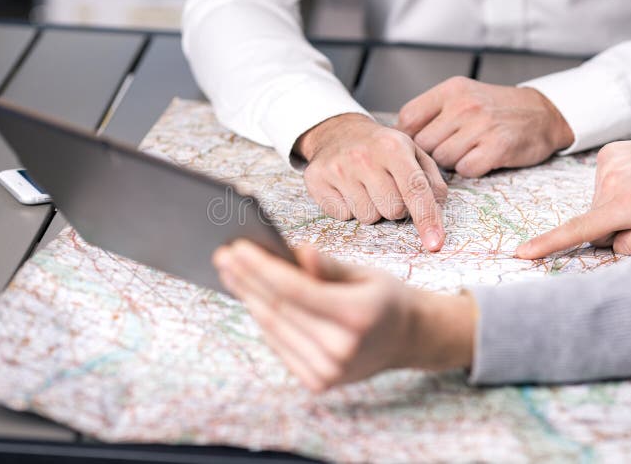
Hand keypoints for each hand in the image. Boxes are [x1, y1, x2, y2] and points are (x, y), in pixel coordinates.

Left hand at [213, 240, 474, 391]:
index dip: (261, 268)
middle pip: (278, 309)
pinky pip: (280, 345)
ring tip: (230, 273)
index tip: (236, 248)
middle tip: (222, 256)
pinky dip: (263, 320)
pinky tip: (251, 297)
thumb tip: (296, 250)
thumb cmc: (384, 297)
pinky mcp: (318, 382)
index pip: (296, 290)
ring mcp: (329, 371)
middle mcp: (342, 349)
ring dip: (248, 298)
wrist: (408, 339)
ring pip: (273, 328)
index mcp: (357, 316)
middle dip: (246, 280)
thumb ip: (328, 265)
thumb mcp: (364, 273)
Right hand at [295, 113, 447, 250]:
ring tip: (367, 189)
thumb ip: (431, 181)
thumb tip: (437, 209)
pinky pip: (343, 216)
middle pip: (393, 210)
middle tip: (388, 189)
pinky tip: (349, 190)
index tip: (435, 244)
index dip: (427, 219)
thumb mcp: (413, 154)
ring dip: (373, 209)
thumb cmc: (382, 149)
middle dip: (396, 208)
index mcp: (393, 146)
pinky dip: (350, 209)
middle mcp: (364, 156)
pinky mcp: (317, 180)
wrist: (338, 132)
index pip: (415, 190)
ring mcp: (338, 168)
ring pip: (368, 217)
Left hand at [396, 77, 573, 176]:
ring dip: (451, 163)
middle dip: (430, 154)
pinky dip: (470, 170)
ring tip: (467, 152)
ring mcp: (481, 126)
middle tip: (447, 151)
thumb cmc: (495, 109)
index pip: (408, 118)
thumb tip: (395, 137)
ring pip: (442, 159)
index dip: (407, 137)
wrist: (542, 113)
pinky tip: (481, 158)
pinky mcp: (497, 147)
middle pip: (423, 144)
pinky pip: (465, 170)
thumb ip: (431, 111)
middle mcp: (464, 105)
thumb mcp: (462, 96)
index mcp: (451, 90)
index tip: (415, 145)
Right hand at [517, 118, 630, 257]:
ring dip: (618, 207)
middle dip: (616, 227)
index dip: (550, 243)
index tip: (523, 252)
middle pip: (596, 222)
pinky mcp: (609, 153)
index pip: (580, 230)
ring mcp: (608, 163)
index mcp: (628, 204)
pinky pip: (604, 185)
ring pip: (599, 204)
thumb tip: (611, 243)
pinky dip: (619, 189)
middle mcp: (612, 180)